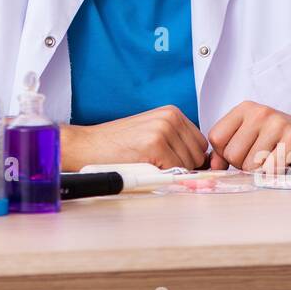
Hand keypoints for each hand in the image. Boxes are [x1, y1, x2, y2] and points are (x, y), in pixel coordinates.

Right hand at [60, 105, 208, 170]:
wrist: (87, 146)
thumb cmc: (116, 144)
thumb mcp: (151, 133)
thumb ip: (176, 142)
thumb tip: (204, 163)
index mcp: (172, 113)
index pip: (201, 143)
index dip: (190, 159)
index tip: (174, 164)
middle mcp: (170, 118)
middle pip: (199, 155)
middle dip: (183, 167)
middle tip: (157, 166)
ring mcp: (163, 130)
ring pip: (189, 165)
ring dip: (171, 172)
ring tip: (148, 165)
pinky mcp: (155, 146)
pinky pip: (175, 171)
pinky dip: (163, 176)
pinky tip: (145, 168)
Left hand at [207, 101, 290, 172]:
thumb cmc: (279, 140)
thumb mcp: (250, 136)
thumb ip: (226, 148)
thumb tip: (211, 166)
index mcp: (245, 108)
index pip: (216, 138)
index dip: (225, 153)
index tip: (243, 151)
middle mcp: (260, 112)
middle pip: (231, 154)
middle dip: (243, 164)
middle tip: (263, 157)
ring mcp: (278, 124)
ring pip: (250, 166)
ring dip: (260, 171)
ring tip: (274, 159)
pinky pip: (270, 170)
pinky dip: (275, 175)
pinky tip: (284, 164)